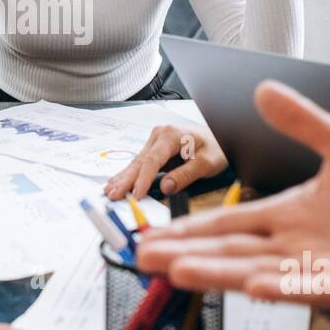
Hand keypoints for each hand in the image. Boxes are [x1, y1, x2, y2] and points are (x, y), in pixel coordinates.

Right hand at [103, 124, 228, 200]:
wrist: (218, 138)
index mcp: (171, 134)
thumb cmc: (215, 146)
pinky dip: (129, 174)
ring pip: (136, 163)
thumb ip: (186, 174)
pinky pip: (140, 164)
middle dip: (125, 180)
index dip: (143, 179)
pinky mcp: (154, 149)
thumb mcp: (207, 162)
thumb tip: (166, 187)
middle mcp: (159, 135)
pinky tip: (117, 182)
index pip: (152, 160)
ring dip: (123, 178)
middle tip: (113, 194)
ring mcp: (154, 141)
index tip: (136, 194)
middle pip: (139, 161)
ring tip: (110, 191)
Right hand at [135, 81, 329, 309]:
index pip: (230, 224)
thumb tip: (262, 87)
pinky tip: (260, 286)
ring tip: (180, 272)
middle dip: (187, 255)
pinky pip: (315, 289)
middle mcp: (295, 247)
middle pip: (232, 252)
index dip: (190, 230)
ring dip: (221, 274)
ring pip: (260, 273)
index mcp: (290, 214)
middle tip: (143, 259)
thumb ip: (303, 121)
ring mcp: (321, 269)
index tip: (150, 236)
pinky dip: (287, 289)